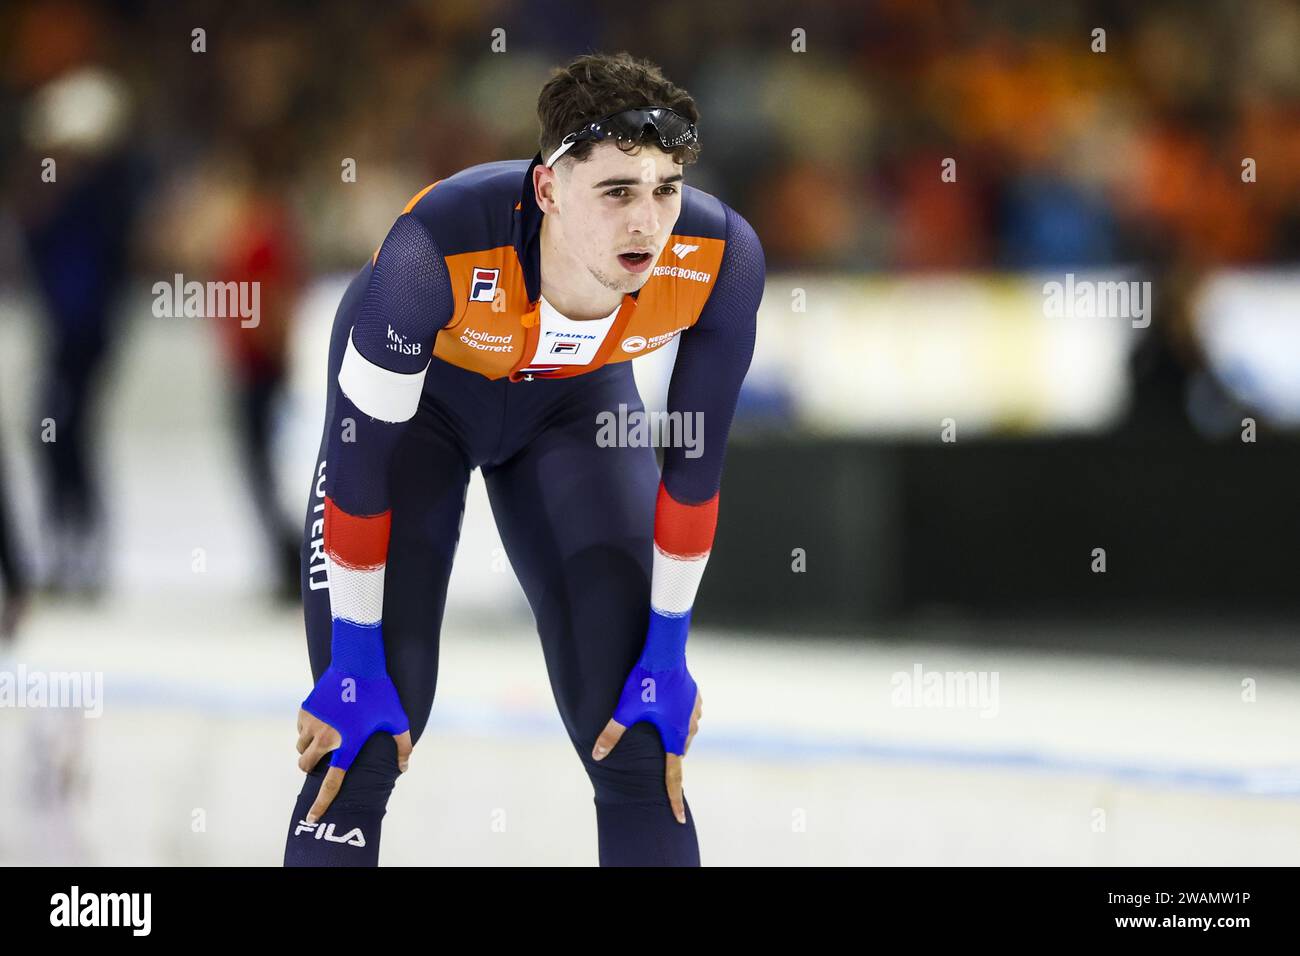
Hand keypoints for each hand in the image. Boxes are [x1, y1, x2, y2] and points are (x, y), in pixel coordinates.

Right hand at [295, 666, 412, 821]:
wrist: (357, 663)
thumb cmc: (380, 691)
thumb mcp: (397, 719)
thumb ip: (403, 746)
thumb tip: (403, 768)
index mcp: (347, 744)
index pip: (331, 782)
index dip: (321, 803)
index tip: (311, 817)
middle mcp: (326, 737)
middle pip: (306, 766)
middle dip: (310, 770)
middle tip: (322, 761)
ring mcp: (313, 723)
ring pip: (301, 748)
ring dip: (308, 750)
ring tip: (325, 739)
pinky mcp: (306, 710)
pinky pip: (300, 729)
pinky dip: (307, 731)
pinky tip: (323, 721)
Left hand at [593, 660, 702, 823]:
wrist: (665, 651)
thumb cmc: (645, 682)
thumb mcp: (625, 710)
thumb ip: (612, 734)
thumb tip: (597, 756)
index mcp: (674, 736)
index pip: (674, 775)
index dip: (674, 798)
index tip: (679, 817)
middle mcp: (689, 727)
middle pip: (677, 751)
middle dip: (666, 754)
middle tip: (651, 747)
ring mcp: (695, 711)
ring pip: (683, 731)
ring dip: (671, 731)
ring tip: (654, 719)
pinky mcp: (695, 696)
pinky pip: (687, 713)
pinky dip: (677, 714)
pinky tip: (665, 703)